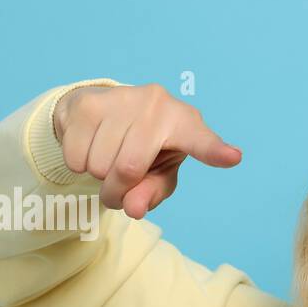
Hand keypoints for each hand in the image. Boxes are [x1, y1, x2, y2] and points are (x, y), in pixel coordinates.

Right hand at [53, 83, 241, 218]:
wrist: (102, 110)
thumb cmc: (143, 148)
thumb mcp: (158, 174)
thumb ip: (151, 194)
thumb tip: (133, 208)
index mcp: (185, 123)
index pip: (201, 142)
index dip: (214, 151)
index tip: (232, 157)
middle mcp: (157, 103)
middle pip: (128, 169)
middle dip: (117, 191)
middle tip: (118, 186)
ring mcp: (121, 98)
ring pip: (99, 165)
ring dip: (97, 177)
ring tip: (107, 160)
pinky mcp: (87, 102)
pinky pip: (75, 156)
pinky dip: (78, 164)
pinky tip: (91, 146)